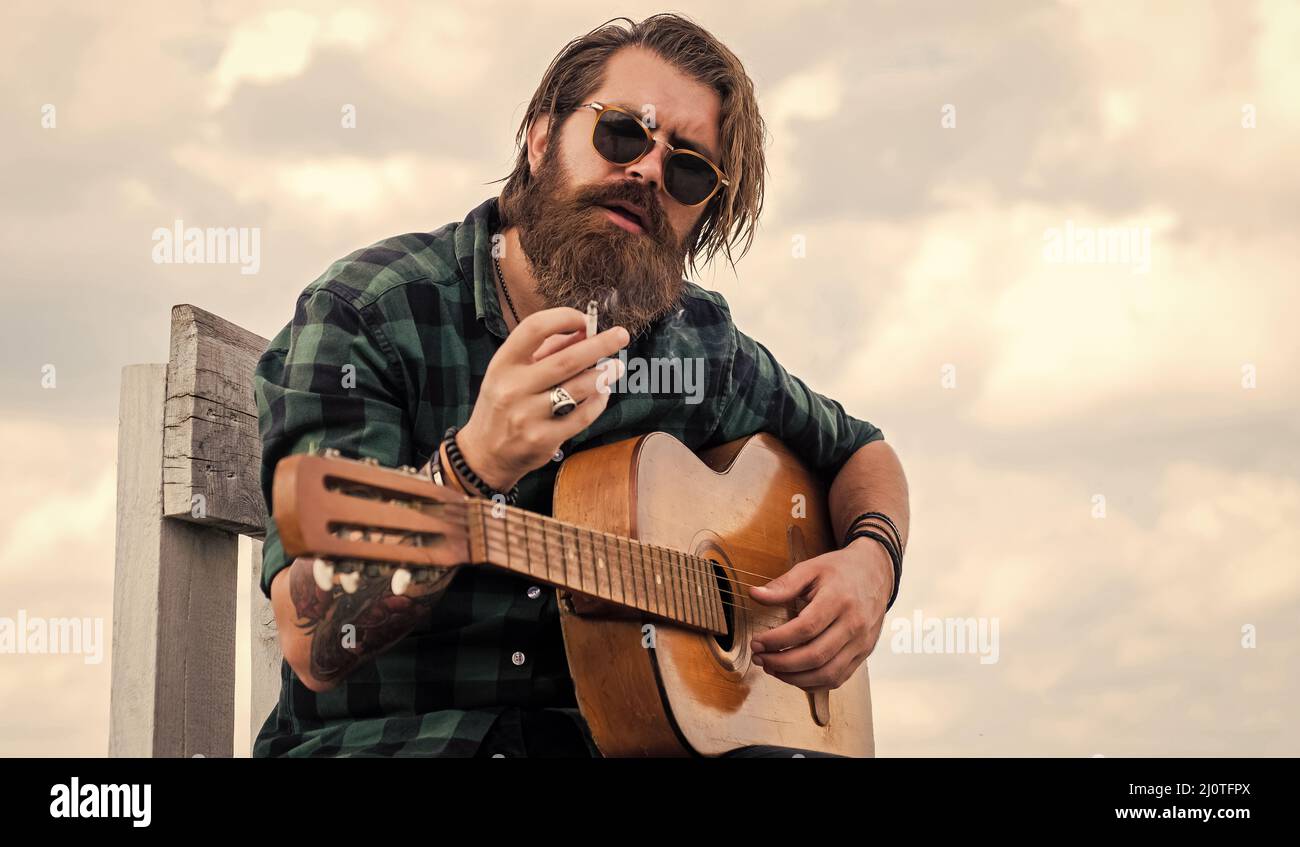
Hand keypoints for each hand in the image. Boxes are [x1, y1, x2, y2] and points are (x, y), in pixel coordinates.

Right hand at [456, 306, 628, 490]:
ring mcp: (528, 416)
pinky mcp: (544, 439)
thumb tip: (584, 331)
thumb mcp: (512, 372)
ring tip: (616, 367)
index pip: (534, 328)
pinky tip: (603, 393)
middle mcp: (513, 388)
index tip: (585, 319)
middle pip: (566, 360)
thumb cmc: (503, 404)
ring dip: (604, 374)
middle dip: (600, 344)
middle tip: (621, 335)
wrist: (486, 453)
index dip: (564, 318)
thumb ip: (545, 350)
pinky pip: (582, 415)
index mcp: (503, 364)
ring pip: (579, 388)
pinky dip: (598, 401)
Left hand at [747, 537, 893, 690]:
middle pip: (816, 655)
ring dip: (795, 678)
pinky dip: (812, 683)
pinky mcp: (863, 654)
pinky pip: (838, 678)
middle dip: (781, 663)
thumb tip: (754, 594)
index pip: (806, 628)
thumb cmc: (840, 570)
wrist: (876, 573)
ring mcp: (861, 643)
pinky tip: (793, 674)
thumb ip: (783, 584)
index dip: (777, 640)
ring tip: (772, 668)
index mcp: (839, 599)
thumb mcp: (811, 568)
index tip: (757, 642)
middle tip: (760, 658)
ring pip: (827, 674)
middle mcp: (854, 624)